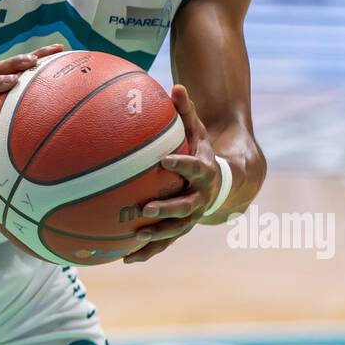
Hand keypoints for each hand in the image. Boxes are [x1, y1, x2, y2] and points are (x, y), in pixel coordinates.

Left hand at [124, 83, 220, 263]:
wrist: (219, 183)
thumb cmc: (199, 150)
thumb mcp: (197, 130)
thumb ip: (186, 111)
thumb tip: (176, 86)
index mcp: (205, 171)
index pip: (195, 167)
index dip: (182, 164)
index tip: (165, 160)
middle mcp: (200, 197)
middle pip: (185, 206)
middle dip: (167, 209)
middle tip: (145, 209)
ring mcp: (191, 217)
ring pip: (175, 230)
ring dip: (157, 236)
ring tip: (137, 238)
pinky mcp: (180, 229)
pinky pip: (164, 243)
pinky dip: (147, 252)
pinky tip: (126, 258)